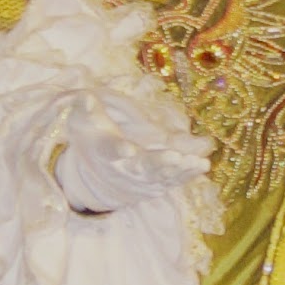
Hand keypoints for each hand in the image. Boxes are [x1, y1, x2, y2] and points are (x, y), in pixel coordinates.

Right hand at [54, 92, 211, 213]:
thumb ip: (87, 108)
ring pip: (160, 177)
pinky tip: (202, 167)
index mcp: (103, 151)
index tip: (128, 149)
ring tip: (199, 163)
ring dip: (179, 171)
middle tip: (175, 157)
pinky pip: (170, 182)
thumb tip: (85, 98)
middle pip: (141, 168)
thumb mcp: (83, 121)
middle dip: (157, 163)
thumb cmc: (90, 137)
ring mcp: (138, 180)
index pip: (109, 150)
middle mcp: (122, 169)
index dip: (118, 150)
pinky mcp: (152, 186)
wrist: (92, 176)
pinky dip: (186, 176)